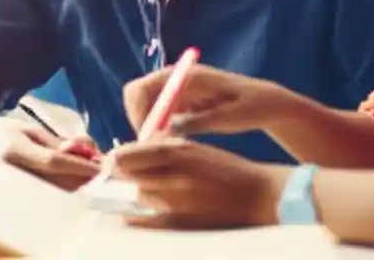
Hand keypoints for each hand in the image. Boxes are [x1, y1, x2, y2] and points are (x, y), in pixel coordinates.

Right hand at [0, 114, 99, 189]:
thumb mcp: (26, 128)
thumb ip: (55, 142)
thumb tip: (87, 153)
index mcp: (15, 150)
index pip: (53, 162)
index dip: (81, 166)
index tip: (103, 166)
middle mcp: (12, 171)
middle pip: (57, 183)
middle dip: (83, 178)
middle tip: (100, 170)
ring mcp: (10, 186)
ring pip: (54, 193)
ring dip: (75, 185)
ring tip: (85, 172)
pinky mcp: (12, 195)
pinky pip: (45, 196)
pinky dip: (62, 189)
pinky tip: (69, 180)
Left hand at [111, 138, 288, 227]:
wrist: (258, 197)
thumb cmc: (224, 170)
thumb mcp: (192, 149)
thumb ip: (159, 151)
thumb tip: (122, 155)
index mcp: (177, 151)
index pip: (125, 155)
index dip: (116, 159)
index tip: (114, 161)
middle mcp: (174, 175)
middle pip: (125, 176)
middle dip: (121, 174)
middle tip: (123, 175)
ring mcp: (175, 202)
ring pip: (135, 195)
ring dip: (135, 192)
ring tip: (148, 190)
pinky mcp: (180, 223)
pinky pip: (142, 220)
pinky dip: (136, 215)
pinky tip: (140, 212)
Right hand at [122, 64, 289, 136]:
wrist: (268, 103)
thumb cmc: (253, 108)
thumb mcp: (229, 118)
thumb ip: (198, 122)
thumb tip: (167, 129)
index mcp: (187, 76)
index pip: (144, 87)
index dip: (139, 113)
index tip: (146, 139)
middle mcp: (177, 77)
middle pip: (137, 93)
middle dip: (138, 119)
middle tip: (147, 147)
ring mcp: (178, 87)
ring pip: (146, 104)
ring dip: (148, 125)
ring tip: (161, 149)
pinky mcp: (182, 99)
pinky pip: (158, 111)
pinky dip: (158, 127)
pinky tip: (172, 145)